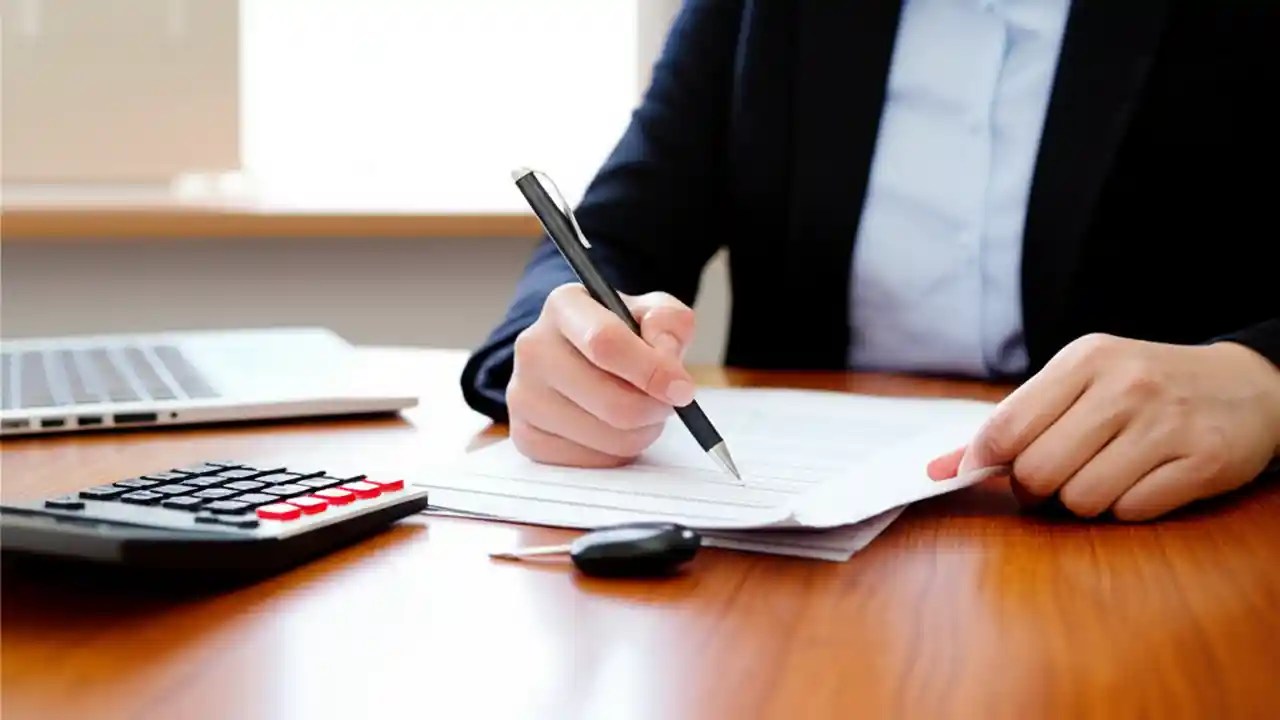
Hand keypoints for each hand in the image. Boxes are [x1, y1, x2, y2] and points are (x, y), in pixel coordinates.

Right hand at [507, 282, 696, 466]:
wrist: (578, 358)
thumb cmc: (620, 335)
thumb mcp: (651, 313)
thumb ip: (669, 323)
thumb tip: (665, 358)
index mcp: (564, 307)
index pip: (606, 343)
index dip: (652, 371)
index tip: (682, 389)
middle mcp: (533, 348)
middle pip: (611, 401)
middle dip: (654, 409)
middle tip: (667, 403)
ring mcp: (523, 395)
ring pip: (607, 437)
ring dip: (641, 432)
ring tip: (641, 412)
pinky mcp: (526, 437)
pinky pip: (591, 462)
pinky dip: (617, 452)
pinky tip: (614, 429)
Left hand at [927, 334, 1279, 520]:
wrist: (1247, 385)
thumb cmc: (1142, 388)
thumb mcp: (1078, 384)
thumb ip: (1009, 425)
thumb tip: (937, 469)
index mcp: (1085, 359)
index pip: (1006, 427)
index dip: (984, 462)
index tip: (980, 474)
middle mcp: (1126, 386)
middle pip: (1038, 471)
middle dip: (1036, 486)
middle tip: (1055, 475)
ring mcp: (1167, 423)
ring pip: (1081, 498)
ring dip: (1082, 500)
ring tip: (1104, 473)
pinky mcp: (1203, 460)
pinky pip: (1131, 511)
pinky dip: (1127, 507)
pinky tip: (1144, 480)